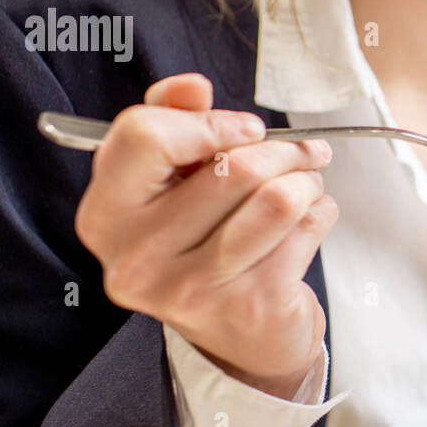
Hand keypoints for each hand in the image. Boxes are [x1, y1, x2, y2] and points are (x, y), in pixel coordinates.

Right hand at [74, 73, 337, 399]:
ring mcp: (193, 288)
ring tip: (307, 182)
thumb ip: (172, 120)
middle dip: (282, 150)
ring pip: (277, 198)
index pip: (145, 136)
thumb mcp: (169, 180)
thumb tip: (192, 86)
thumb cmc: (202, 242)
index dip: (209, 121)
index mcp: (105, 215)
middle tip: (301, 153)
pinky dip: (320, 213)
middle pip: (233, 167)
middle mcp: (138, 257)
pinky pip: (305, 230)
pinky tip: (309, 219)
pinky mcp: (249, 305)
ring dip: (306, 179)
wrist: (240, 339)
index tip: (246, 129)